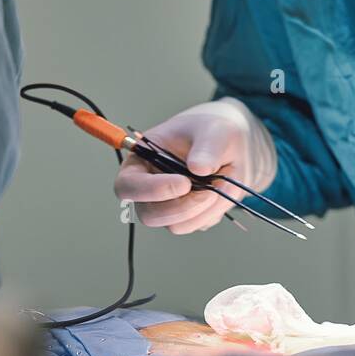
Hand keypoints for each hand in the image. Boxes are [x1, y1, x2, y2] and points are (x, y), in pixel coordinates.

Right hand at [113, 98, 275, 234]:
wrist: (226, 145)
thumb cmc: (210, 131)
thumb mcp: (214, 131)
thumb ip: (208, 147)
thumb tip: (199, 169)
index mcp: (139, 162)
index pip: (127, 186)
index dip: (152, 190)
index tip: (185, 184)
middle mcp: (148, 189)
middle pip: (149, 215)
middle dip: (183, 207)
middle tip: (211, 190)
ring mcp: (166, 207)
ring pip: (176, 225)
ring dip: (203, 210)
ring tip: (220, 183)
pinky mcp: (186, 217)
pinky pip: (198, 225)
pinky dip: (214, 211)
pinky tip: (220, 190)